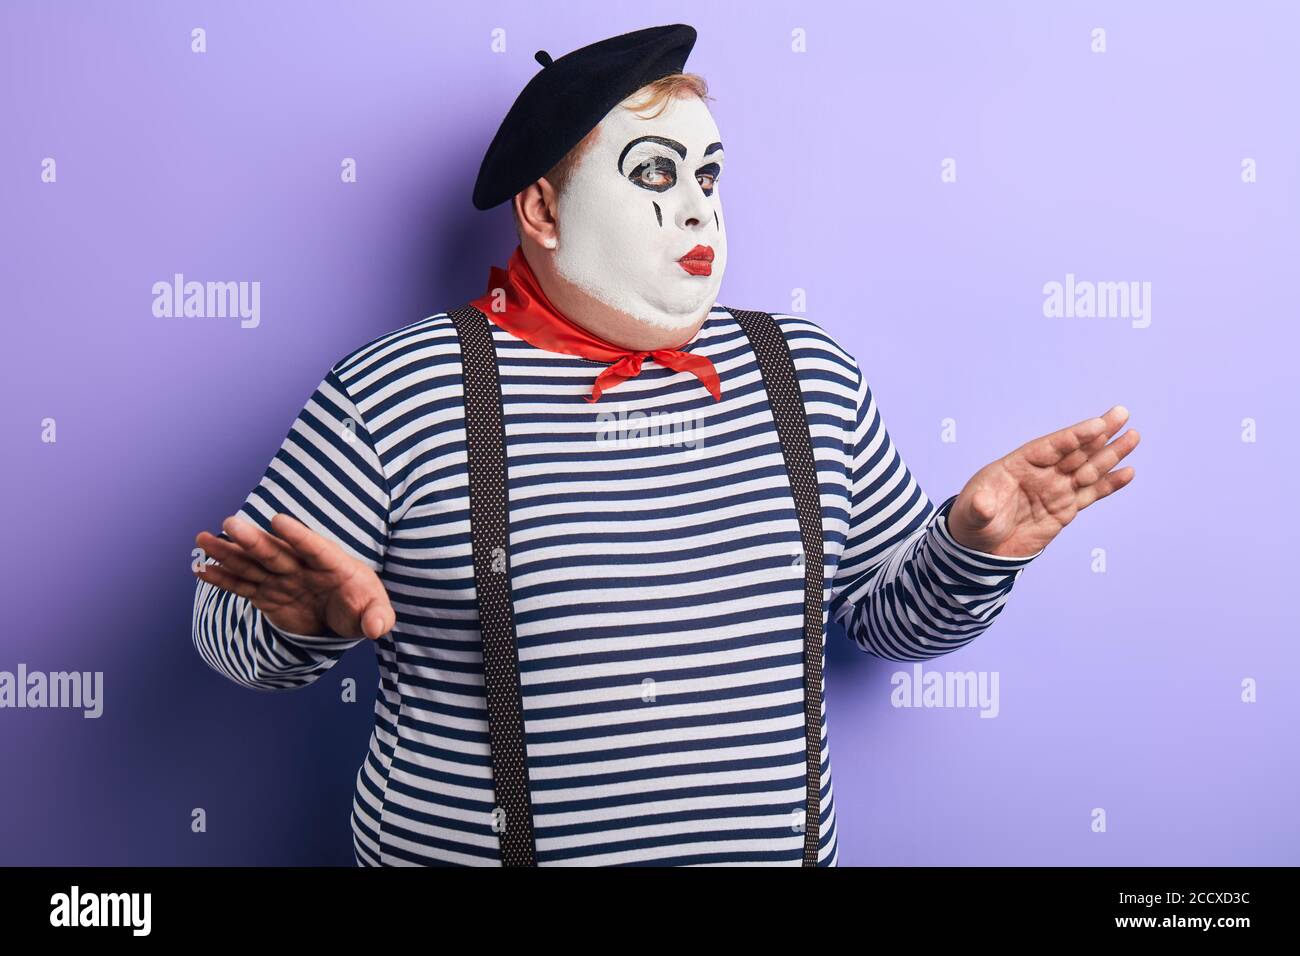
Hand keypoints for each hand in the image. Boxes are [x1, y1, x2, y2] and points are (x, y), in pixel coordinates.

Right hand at [193, 513, 394, 639]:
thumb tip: (377, 629)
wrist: (343, 614)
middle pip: (276, 553)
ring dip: (228, 553)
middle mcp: (302, 568)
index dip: (298, 535)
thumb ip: (378, 617)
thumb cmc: (361, 606)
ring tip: (202, 539)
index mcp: (333, 565)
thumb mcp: (375, 612)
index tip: (277, 520)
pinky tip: (201, 569)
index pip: (315, 548)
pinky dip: (222, 579)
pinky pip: (243, 585)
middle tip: (230, 523)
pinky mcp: (267, 594)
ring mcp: (282, 579)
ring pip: (253, 565)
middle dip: (254, 540)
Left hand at [946, 405, 1139, 557]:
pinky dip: (1109, 484)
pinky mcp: (1064, 510)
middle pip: (1075, 450)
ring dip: (1110, 454)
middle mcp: (1040, 474)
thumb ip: (979, 507)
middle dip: (1099, 434)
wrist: (979, 550)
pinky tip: (1128, 473)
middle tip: (1122, 413)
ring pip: (1088, 469)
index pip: (1051, 446)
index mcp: (1018, 465)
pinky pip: (1091, 495)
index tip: (1098, 424)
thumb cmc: (971, 524)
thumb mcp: (971, 515)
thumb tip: (980, 505)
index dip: (1074, 435)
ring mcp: (1054, 491)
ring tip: (1133, 437)